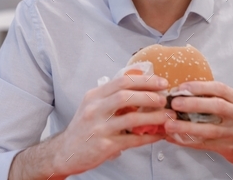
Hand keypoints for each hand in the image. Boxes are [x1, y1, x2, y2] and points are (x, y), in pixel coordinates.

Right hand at [52, 74, 174, 176]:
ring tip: (167, 116)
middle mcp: (95, 109)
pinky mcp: (104, 146)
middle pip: (126, 96)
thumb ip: (111, 96)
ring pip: (131, 118)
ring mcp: (99, 128)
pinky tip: (159, 134)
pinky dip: (148, 137)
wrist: (65, 152)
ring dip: (153, 116)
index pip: (121, 81)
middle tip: (164, 99)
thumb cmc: (83, 128)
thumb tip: (140, 88)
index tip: (160, 82)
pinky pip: (132, 140)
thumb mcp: (92, 105)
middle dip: (149, 96)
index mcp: (94, 96)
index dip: (144, 81)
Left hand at [163, 81, 232, 168]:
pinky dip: (187, 141)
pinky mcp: (229, 148)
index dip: (200, 87)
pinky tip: (174, 138)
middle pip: (216, 107)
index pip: (220, 88)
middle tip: (175, 103)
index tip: (182, 87)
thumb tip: (182, 92)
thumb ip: (214, 97)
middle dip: (193, 104)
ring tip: (170, 124)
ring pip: (209, 129)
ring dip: (187, 127)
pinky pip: (205, 145)